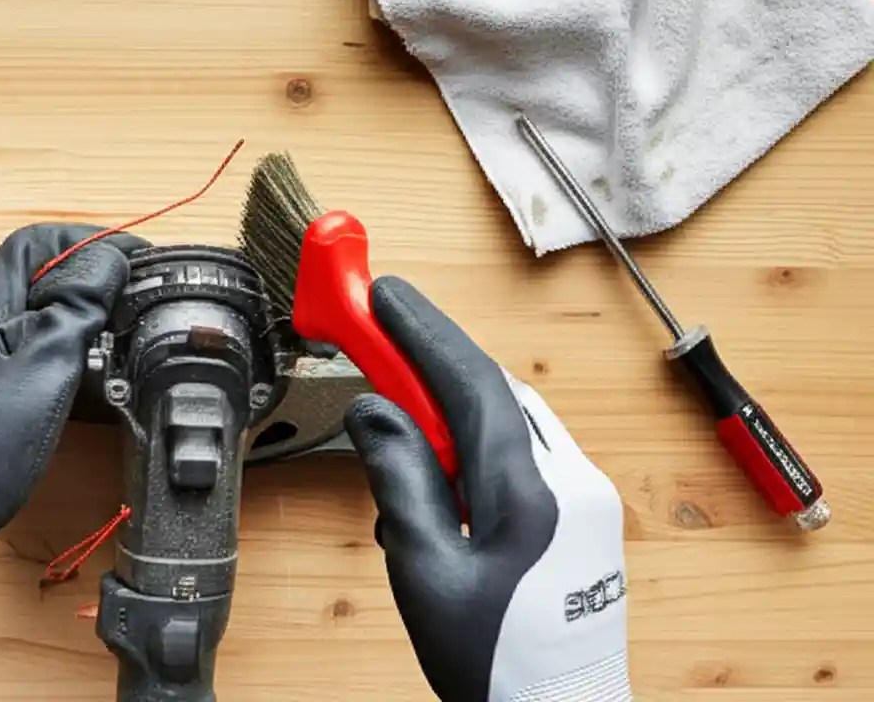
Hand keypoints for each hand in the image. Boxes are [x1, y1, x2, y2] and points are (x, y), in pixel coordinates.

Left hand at [0, 224, 147, 629]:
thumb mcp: (42, 380)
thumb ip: (74, 313)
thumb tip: (104, 264)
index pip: (33, 243)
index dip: (87, 243)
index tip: (131, 261)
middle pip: (23, 273)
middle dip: (78, 281)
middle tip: (123, 307)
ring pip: (11, 308)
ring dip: (58, 314)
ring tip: (100, 343)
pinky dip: (35, 343)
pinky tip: (57, 376)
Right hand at [344, 278, 629, 700]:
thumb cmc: (498, 662)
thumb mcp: (427, 573)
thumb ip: (401, 484)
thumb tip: (374, 415)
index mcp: (534, 494)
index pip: (472, 384)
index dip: (422, 332)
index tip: (381, 294)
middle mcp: (570, 482)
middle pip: (491, 392)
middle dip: (429, 356)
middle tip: (373, 330)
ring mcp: (582, 496)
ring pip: (505, 420)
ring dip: (446, 401)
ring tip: (392, 405)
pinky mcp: (579, 514)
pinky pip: (518, 454)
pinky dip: (469, 442)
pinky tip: (433, 473)